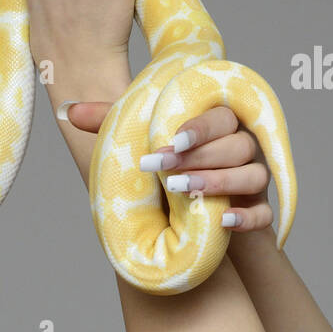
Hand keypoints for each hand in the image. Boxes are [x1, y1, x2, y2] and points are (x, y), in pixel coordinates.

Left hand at [62, 102, 274, 232]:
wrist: (181, 211)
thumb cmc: (160, 164)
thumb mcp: (135, 141)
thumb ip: (108, 123)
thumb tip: (67, 110)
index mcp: (217, 123)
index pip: (220, 117)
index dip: (199, 128)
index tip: (171, 141)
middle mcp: (242, 146)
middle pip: (237, 145)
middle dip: (199, 157)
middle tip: (162, 170)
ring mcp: (254, 178)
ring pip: (253, 176)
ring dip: (219, 183)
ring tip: (181, 191)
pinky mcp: (257, 209)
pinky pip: (265, 213)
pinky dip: (249, 218)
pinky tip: (223, 221)